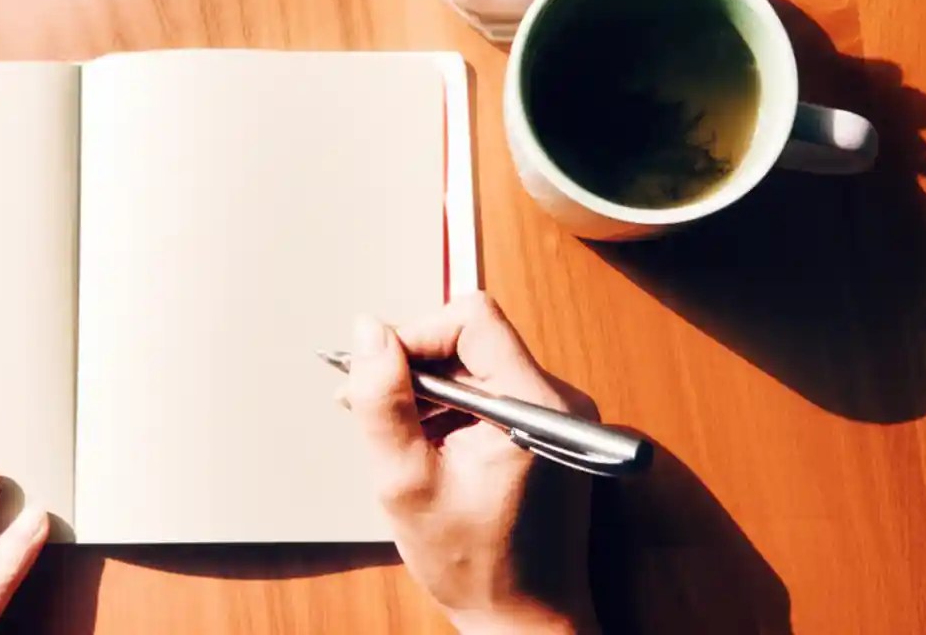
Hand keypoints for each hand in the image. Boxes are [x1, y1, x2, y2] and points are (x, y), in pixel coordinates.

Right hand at [340, 293, 599, 634]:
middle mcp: (558, 398)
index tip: (377, 377)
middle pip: (472, 340)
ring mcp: (558, 414)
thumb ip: (382, 400)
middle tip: (370, 408)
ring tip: (396, 438)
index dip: (416, 337)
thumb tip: (367, 331)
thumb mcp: (405, 481)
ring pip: (476, 366)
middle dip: (415, 369)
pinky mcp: (548, 430)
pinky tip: (424, 448)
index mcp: (534, 404)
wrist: (525, 621)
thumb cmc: (473, 565)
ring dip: (428, 393)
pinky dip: (450, 411)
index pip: (470, 320)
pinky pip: (490, 394)